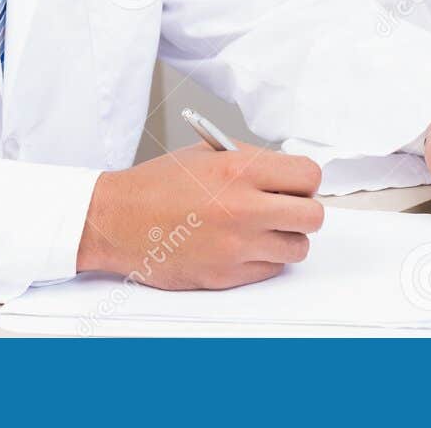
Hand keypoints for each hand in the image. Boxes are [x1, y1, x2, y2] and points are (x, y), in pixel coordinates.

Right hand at [75, 144, 323, 288]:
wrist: (117, 220)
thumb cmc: (157, 186)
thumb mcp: (206, 155)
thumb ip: (251, 161)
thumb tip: (286, 175)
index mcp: (239, 170)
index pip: (309, 176)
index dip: (304, 181)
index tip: (294, 185)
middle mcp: (243, 209)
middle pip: (313, 217)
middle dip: (302, 211)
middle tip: (284, 208)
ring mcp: (237, 246)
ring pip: (297, 248)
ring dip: (285, 238)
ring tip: (261, 229)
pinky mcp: (227, 275)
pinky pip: (270, 269)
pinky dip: (263, 259)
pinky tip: (240, 246)